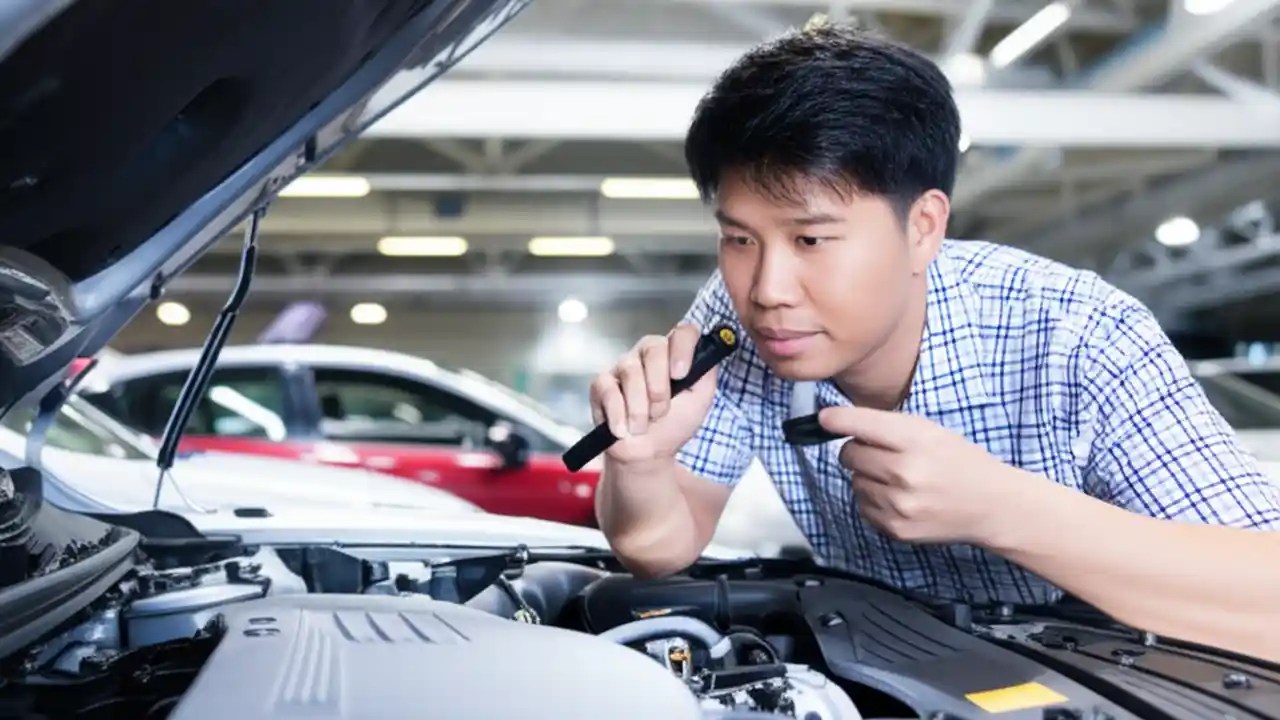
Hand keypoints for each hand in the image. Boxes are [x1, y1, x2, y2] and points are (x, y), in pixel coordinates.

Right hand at [589, 323, 716, 465]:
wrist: (648, 452)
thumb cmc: (674, 423)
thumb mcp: (700, 399)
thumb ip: (706, 372)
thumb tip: (713, 347)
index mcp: (675, 353)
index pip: (683, 332)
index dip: (683, 348)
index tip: (681, 375)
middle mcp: (649, 353)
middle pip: (654, 346)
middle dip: (659, 386)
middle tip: (661, 411)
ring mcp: (623, 366)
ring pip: (631, 371)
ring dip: (640, 407)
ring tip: (642, 426)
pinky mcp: (601, 384)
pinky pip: (608, 390)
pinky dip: (618, 414)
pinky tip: (623, 429)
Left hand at [818, 406, 1029, 545]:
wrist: (991, 506)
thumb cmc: (960, 463)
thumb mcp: (929, 431)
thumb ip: (885, 425)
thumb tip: (837, 422)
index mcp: (915, 441)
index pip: (859, 425)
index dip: (836, 420)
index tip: (825, 419)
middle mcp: (904, 473)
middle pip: (849, 455)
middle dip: (859, 451)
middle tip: (884, 454)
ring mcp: (898, 505)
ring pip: (854, 482)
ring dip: (867, 477)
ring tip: (898, 478)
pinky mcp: (895, 529)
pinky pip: (862, 507)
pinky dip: (874, 500)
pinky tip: (900, 498)